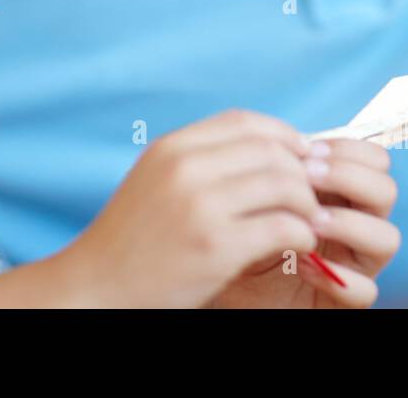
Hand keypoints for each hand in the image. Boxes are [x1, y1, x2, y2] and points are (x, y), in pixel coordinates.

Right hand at [62, 109, 327, 307]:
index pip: (244, 120)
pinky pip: (283, 227)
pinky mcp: (217, 247)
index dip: (282, 134)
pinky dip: (303, 234)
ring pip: (285, 185)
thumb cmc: (132, 240)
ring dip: (307, 204)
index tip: (299, 155)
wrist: (96, 287)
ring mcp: (201, 207)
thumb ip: (200, 161)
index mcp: (171, 148)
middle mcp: (185, 168)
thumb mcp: (156, 180)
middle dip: (302, 171)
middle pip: (271, 150)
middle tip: (311, 194)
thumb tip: (267, 150)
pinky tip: (299, 244)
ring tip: (307, 221)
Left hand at [211, 137, 399, 307]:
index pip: (373, 159)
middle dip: (350, 177)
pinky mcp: (345, 298)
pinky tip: (301, 265)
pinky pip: (367, 290)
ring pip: (388, 237)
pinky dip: (337, 278)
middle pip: (387, 190)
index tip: (309, 150)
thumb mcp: (260, 189)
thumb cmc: (246, 227)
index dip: (349, 150)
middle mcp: (357, 221)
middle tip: (309, 177)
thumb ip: (282, 165)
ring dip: (350, 224)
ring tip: (309, 222)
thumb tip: (295, 140)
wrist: (224, 275)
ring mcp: (355, 261)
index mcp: (341, 189)